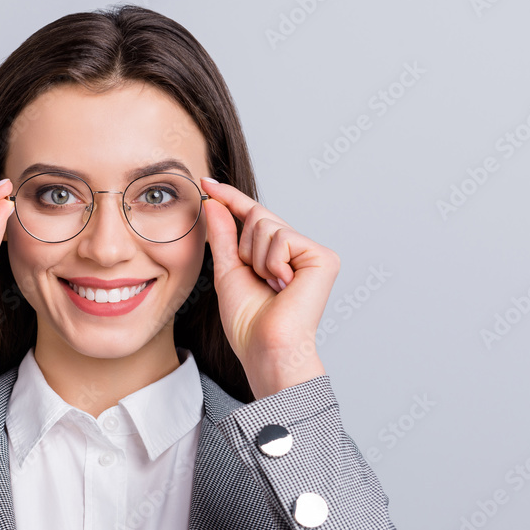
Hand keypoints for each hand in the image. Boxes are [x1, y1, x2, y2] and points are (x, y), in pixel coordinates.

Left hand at [201, 177, 339, 399]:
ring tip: (271, 286)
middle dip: (244, 247)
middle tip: (256, 279)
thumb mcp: (228, 271)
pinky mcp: (323, 257)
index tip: (206, 182)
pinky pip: (282, 238)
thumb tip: (213, 203)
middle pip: (258, 216)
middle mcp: (299, 250)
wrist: (265, 347)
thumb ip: (223, 236)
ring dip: (257, 258)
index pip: (252, 217)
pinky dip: (272, 262)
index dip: (230, 198)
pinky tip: (283, 285)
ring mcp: (313, 253)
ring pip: (267, 226)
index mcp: (278, 255)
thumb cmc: (248, 322)